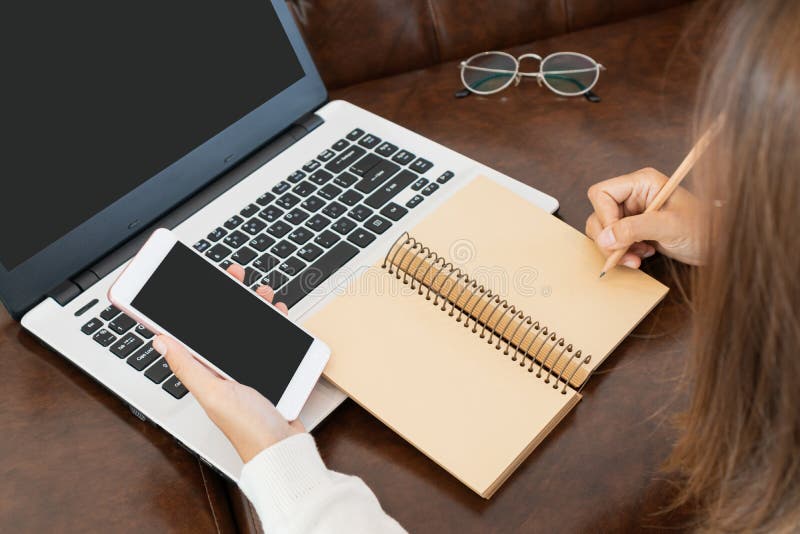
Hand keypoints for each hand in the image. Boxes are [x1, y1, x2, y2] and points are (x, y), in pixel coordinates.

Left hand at [152, 264, 302, 462]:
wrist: (282, 447)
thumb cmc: (247, 428)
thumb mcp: (212, 393)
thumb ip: (187, 366)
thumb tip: (159, 340)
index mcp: (205, 371)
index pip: (192, 331)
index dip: (190, 305)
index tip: (191, 281)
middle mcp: (224, 368)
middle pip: (221, 323)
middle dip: (227, 296)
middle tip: (232, 273)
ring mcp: (247, 368)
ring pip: (247, 326)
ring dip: (252, 305)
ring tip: (260, 289)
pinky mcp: (269, 370)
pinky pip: (270, 338)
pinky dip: (274, 322)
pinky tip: (278, 312)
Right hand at [585, 167, 704, 268]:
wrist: (719, 245)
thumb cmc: (703, 229)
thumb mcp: (669, 227)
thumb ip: (634, 229)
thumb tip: (604, 237)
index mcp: (641, 183)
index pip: (601, 194)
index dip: (604, 217)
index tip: (616, 238)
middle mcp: (633, 195)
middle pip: (598, 214)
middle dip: (608, 238)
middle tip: (624, 255)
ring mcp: (632, 213)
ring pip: (603, 230)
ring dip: (615, 249)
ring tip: (636, 258)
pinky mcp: (634, 230)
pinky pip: (613, 241)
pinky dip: (622, 253)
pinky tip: (641, 256)